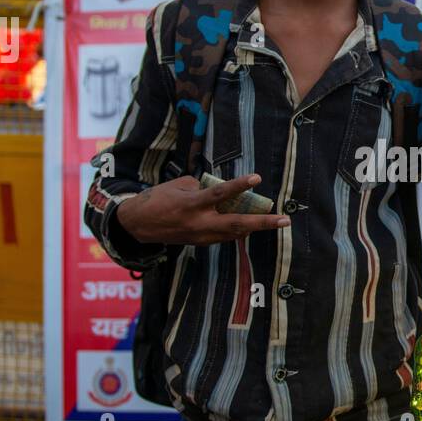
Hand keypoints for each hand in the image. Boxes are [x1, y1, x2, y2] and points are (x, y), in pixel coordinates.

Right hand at [115, 174, 289, 245]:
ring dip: (254, 226)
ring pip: (233, 233)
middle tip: (284, 221)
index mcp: (191, 204)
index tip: (257, 178)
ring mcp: (201, 236)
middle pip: (236, 224)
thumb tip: (223, 191)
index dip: (239, 185)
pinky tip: (250, 224)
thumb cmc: (158, 199)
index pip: (220, 194)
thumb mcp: (179, 186)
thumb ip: (203, 187)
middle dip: (262, 223)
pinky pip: (224, 236)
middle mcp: (199, 223)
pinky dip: (238, 229)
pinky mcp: (200, 243)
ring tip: (274, 221)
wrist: (137, 225)